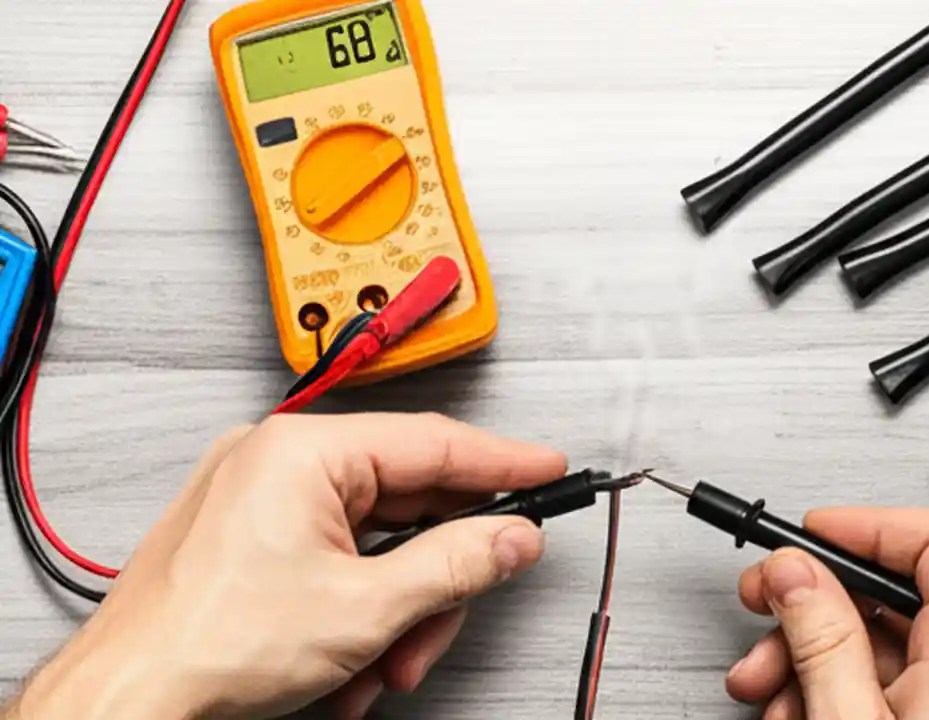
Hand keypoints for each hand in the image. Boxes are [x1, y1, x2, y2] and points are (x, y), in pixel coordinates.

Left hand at [10, 413, 565, 719]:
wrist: (126, 700)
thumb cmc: (208, 645)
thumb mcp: (365, 609)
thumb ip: (456, 564)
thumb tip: (512, 536)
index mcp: (303, 451)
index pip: (433, 443)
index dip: (504, 461)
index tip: (549, 470)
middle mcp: (280, 461)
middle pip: (407, 501)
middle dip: (436, 576)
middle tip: (460, 608)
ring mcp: (263, 498)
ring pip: (375, 540)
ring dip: (399, 609)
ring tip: (389, 664)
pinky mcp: (253, 535)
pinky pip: (338, 557)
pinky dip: (360, 608)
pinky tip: (355, 661)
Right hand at [727, 509, 928, 718]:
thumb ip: (821, 642)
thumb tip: (795, 569)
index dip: (873, 525)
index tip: (810, 538)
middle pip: (896, 591)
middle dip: (814, 598)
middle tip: (761, 602)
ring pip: (879, 642)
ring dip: (808, 652)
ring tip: (764, 684)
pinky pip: (885, 685)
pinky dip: (830, 688)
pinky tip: (793, 712)